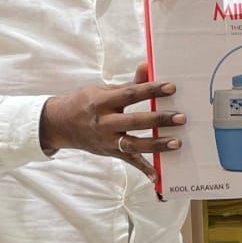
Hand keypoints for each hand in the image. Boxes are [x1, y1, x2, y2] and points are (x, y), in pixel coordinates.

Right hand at [39, 61, 183, 182]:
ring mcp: (107, 141)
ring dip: (156, 145)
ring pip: (134, 144)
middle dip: (159, 119)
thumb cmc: (85, 103)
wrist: (60, 125)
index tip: (171, 87)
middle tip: (181, 117)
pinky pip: (129, 162)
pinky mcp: (110, 153)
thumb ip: (128, 84)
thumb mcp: (102, 90)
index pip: (130, 94)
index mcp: (102, 102)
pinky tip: (158, 177)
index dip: (151, 90)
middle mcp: (104, 123)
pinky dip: (144, 169)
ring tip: (177, 143)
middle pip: (134, 121)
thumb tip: (146, 66)